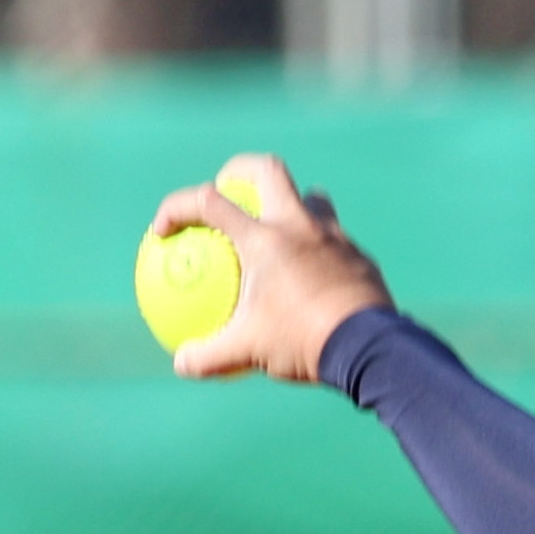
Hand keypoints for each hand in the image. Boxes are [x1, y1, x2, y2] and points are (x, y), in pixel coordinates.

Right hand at [152, 155, 393, 387]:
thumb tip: (181, 363)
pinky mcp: (360, 257)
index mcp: (264, 238)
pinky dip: (319, 247)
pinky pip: (336, 240)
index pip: (209, 202)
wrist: (370, 348)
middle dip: (240, 170)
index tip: (164, 230)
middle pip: (267, 170)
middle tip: (228, 186)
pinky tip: (315, 272)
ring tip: (278, 227)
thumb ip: (209, 355)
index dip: (178, 207)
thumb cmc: (303, 342)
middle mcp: (300, 226)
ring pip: (311, 198)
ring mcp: (335, 237)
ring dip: (291, 204)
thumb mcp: (249, 353)